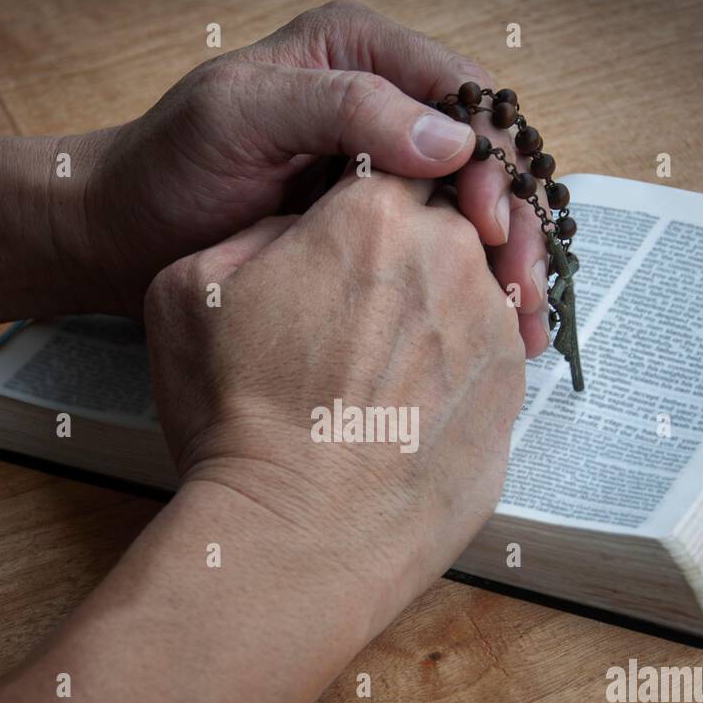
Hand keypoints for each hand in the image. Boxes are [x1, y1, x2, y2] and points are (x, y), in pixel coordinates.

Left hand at [74, 0, 551, 355]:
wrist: (126, 233)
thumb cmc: (168, 166)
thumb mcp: (242, 116)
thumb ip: (342, 108)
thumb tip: (451, 137)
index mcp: (360, 53)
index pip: (463, 93)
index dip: (492, 158)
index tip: (490, 223)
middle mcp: (385, 102)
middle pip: (486, 152)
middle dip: (516, 218)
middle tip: (521, 285)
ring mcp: (383, 167)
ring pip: (475, 206)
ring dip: (506, 260)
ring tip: (522, 320)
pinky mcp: (374, 223)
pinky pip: (441, 245)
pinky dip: (470, 284)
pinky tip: (490, 326)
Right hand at [142, 170, 525, 625]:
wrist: (298, 536)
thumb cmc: (236, 416)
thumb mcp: (189, 291)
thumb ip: (255, 231)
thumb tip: (300, 232)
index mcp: (374, 216)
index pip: (391, 165)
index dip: (364, 200)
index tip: (343, 237)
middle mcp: (452, 261)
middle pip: (440, 228)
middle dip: (401, 257)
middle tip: (355, 313)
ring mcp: (493, 334)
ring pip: (469, 295)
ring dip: (432, 316)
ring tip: (378, 373)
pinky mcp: (512, 402)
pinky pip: (488, 362)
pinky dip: (455, 376)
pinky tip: (408, 411)